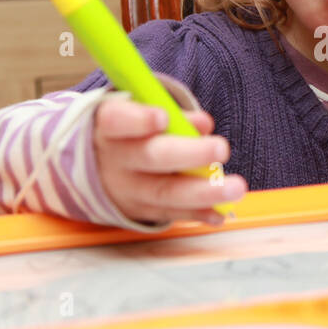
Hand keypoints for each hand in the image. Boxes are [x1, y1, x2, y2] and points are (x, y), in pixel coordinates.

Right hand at [93, 97, 246, 225]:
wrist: (94, 168)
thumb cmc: (127, 132)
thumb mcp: (138, 114)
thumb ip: (173, 116)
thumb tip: (203, 123)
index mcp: (108, 127)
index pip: (118, 121)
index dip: (139, 121)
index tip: (163, 118)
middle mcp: (115, 160)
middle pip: (151, 157)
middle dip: (189, 154)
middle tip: (222, 148)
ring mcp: (126, 189)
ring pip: (164, 192)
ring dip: (202, 192)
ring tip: (234, 188)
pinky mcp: (139, 211)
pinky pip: (171, 213)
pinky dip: (198, 213)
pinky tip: (219, 212)